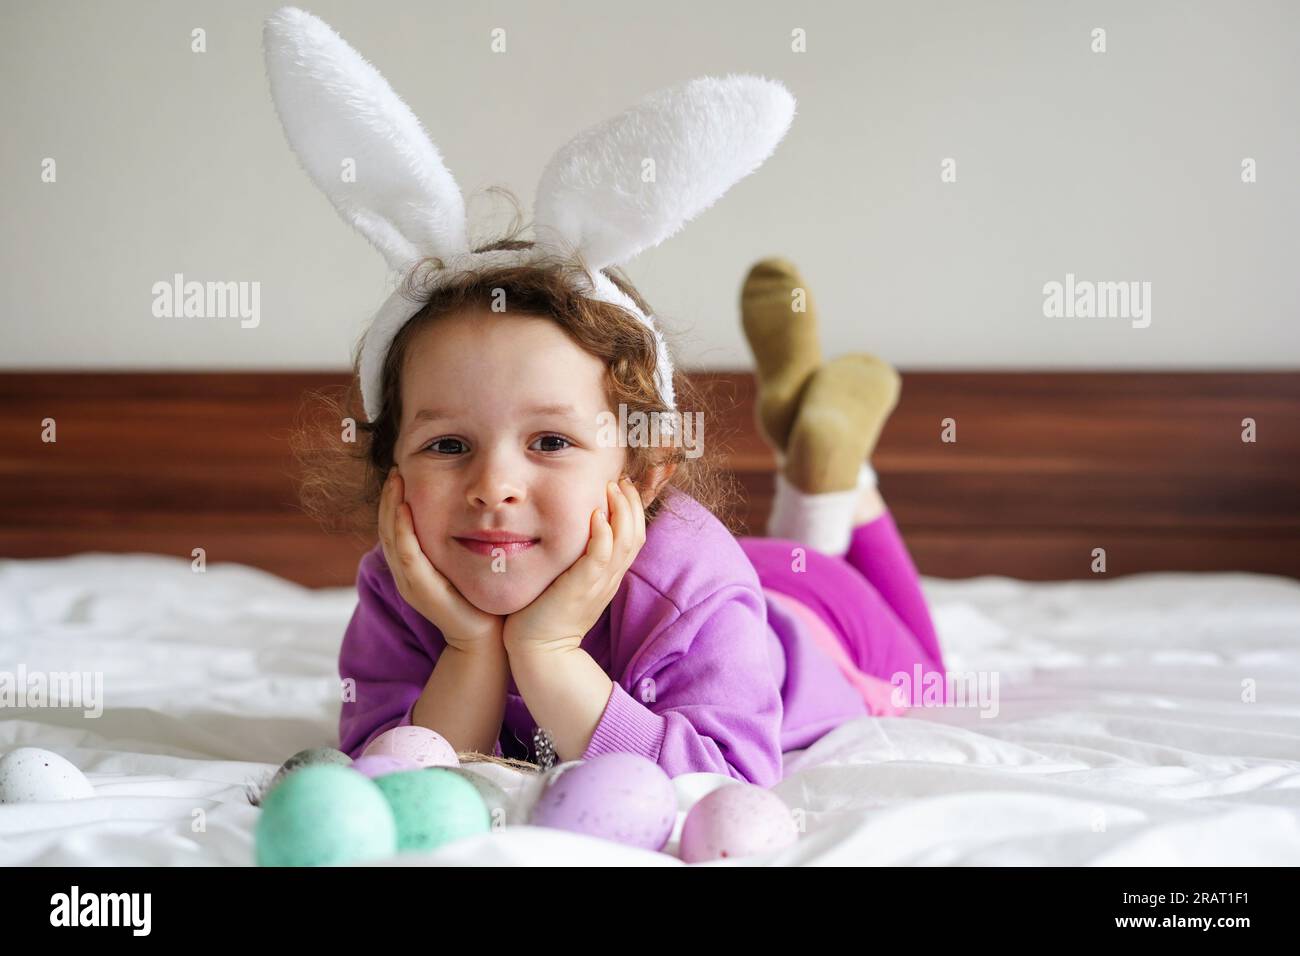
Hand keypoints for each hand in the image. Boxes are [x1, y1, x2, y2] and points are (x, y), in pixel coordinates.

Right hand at [378, 466, 504, 654]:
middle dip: (389, 497)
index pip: (395, 525)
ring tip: (396, 480)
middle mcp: (406, 573)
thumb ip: (461, 539)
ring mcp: (410, 582)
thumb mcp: (465, 561)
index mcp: (413, 566)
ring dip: (391, 507)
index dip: (394, 499)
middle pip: (387, 527)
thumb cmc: (480, 597)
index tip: (402, 471)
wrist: (486, 638)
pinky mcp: (421, 589)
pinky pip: (406, 554)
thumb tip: (473, 507)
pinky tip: (405, 507)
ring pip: (392, 537)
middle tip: (395, 468)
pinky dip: (402, 530)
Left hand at [503, 476, 646, 656]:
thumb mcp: (568, 579)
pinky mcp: (582, 588)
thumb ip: (576, 558)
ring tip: (614, 486)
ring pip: (625, 542)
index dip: (635, 508)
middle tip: (622, 479)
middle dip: (633, 503)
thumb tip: (572, 534)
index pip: (634, 536)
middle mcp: (610, 577)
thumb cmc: (546, 612)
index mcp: (609, 574)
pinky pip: (599, 558)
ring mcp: (599, 583)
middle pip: (637, 534)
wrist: (539, 651)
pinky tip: (597, 513)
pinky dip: (602, 534)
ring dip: (622, 511)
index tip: (625, 484)